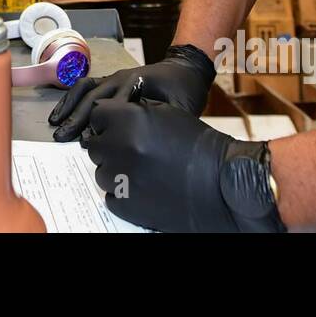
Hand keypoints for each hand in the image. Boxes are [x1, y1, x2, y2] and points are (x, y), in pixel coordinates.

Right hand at [49, 42, 216, 141]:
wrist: (184, 71)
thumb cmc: (184, 91)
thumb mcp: (181, 108)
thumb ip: (164, 122)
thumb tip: (148, 140)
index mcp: (137, 83)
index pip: (112, 104)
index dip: (100, 123)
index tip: (89, 141)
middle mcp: (120, 78)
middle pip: (92, 97)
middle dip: (76, 117)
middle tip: (63, 137)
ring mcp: (113, 77)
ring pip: (84, 89)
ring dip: (68, 106)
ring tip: (55, 123)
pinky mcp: (109, 81)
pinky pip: (85, 86)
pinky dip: (71, 98)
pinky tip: (61, 113)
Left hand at [84, 99, 284, 232]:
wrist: (220, 184)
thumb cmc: (198, 146)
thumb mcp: (167, 113)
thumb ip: (135, 111)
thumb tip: (114, 114)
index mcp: (129, 121)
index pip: (97, 114)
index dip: (108, 119)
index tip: (116, 125)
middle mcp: (120, 148)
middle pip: (95, 145)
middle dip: (110, 144)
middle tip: (131, 149)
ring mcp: (121, 179)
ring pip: (101, 171)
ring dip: (115, 169)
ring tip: (141, 169)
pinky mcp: (125, 205)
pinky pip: (111, 195)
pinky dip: (123, 192)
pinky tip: (143, 186)